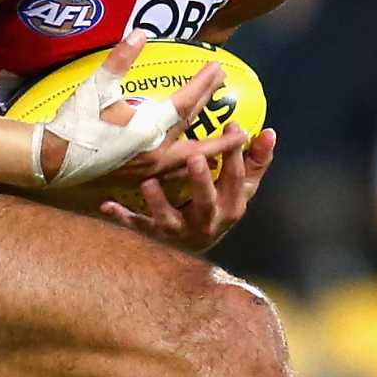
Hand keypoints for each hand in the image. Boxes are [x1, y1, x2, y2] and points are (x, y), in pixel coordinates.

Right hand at [30, 34, 227, 202]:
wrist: (53, 161)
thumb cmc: (75, 122)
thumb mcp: (96, 87)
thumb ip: (119, 60)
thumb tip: (140, 33)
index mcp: (149, 129)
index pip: (184, 102)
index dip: (202, 84)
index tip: (218, 68)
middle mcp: (158, 153)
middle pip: (195, 127)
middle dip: (211, 104)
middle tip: (227, 88)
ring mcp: (153, 170)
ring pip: (192, 153)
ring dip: (212, 140)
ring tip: (230, 130)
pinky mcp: (145, 179)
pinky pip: (179, 168)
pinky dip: (193, 158)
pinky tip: (198, 155)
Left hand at [99, 125, 276, 253]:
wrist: (194, 249)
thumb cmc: (218, 207)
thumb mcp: (239, 188)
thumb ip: (255, 162)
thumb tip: (270, 133)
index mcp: (231, 207)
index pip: (236, 179)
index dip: (235, 155)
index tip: (232, 126)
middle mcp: (207, 222)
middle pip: (207, 203)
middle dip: (201, 182)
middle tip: (196, 157)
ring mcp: (179, 232)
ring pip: (169, 219)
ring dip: (159, 202)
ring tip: (150, 183)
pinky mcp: (155, 237)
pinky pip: (138, 227)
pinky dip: (122, 217)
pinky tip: (107, 204)